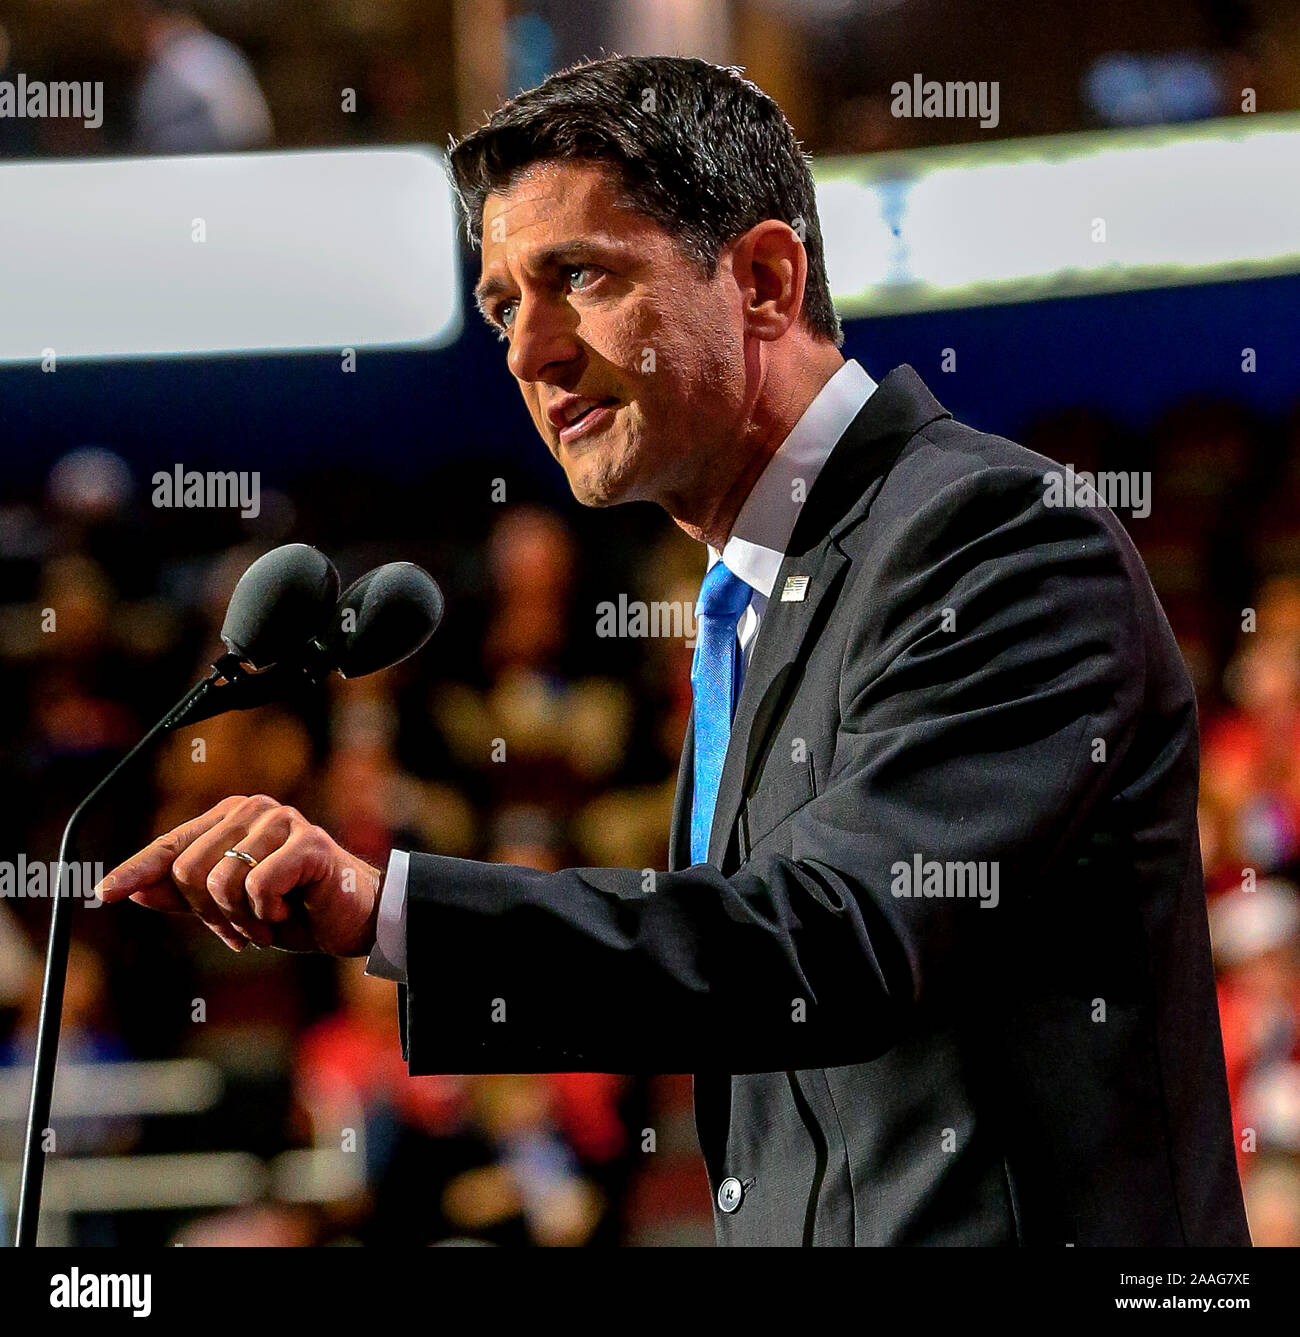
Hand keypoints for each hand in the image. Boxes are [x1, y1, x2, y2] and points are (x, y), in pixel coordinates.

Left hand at [95, 794, 382, 956]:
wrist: (358, 919)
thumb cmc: (298, 908)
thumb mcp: (233, 909)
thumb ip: (186, 897)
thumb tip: (133, 892)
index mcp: (231, 818)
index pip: (171, 844)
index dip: (136, 871)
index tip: (103, 894)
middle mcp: (252, 810)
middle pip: (188, 869)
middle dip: (208, 914)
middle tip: (238, 932)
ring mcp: (282, 821)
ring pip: (220, 881)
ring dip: (239, 919)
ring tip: (266, 924)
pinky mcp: (308, 843)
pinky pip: (257, 886)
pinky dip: (267, 912)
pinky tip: (288, 910)